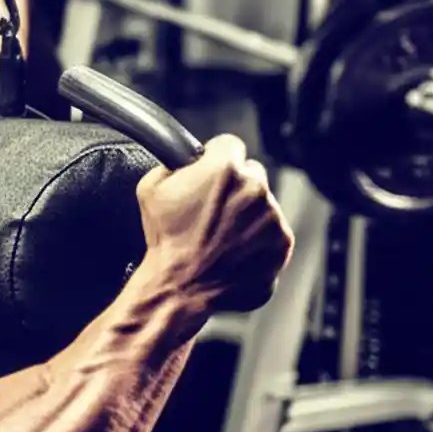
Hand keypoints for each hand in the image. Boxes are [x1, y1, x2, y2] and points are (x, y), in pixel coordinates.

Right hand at [135, 135, 294, 313]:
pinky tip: (232, 251)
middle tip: (211, 210)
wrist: (182, 286)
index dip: (214, 158)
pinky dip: (257, 241)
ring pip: (262, 205)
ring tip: (219, 236)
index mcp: (224, 168)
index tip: (208, 172)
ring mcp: (272, 217)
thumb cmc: (166, 240)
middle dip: (234, 186)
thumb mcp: (150, 190)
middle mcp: (255, 188)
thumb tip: (183, 161)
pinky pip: (272, 233)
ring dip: (246, 215)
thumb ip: (172, 165)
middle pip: (250, 174)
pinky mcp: (282, 244)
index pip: (228, 145)